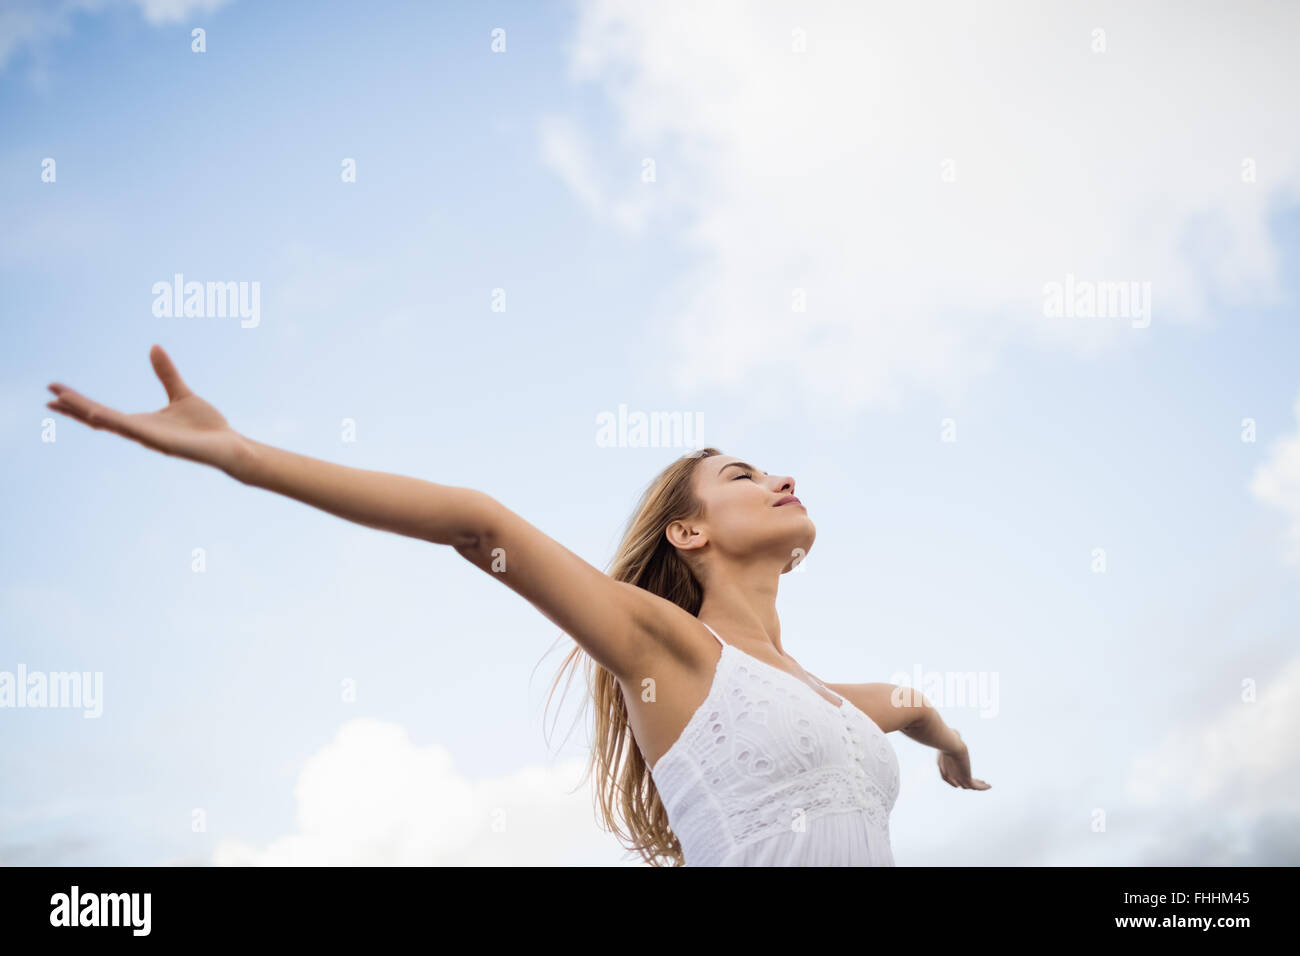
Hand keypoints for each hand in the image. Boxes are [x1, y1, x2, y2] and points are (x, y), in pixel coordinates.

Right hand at [46, 345, 246, 473]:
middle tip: (49, 395)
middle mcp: (141, 432)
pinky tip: (102, 415)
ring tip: (64, 403)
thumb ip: (166, 373)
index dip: (78, 402)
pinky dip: (118, 424)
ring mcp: (151, 440)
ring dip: (88, 414)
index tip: (55, 390)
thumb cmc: (206, 426)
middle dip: (75, 407)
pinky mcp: (166, 445)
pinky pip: (138, 433)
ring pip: (113, 425)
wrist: (230, 445)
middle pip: (100, 419)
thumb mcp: (182, 393)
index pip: (101, 412)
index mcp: (141, 422)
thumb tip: (153, 347)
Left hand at [937, 731, 990, 789]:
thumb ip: (954, 738)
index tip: (969, 774)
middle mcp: (952, 775)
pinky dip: (983, 788)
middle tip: (979, 780)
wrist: (952, 745)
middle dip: (970, 782)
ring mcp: (959, 777)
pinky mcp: (966, 777)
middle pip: (961, 783)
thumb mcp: (950, 739)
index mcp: (945, 768)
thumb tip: (957, 734)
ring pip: (968, 786)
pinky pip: (975, 786)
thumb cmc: (951, 741)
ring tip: (985, 782)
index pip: (952, 777)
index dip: (959, 778)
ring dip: (977, 785)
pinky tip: (989, 786)